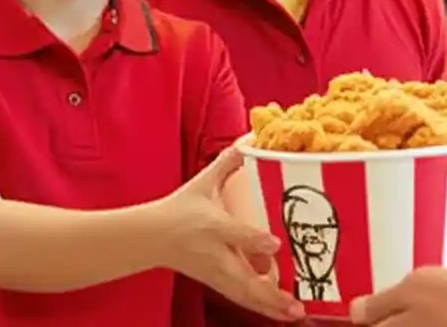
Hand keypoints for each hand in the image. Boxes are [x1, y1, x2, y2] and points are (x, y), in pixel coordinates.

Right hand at [159, 147, 303, 321]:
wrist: (150, 238)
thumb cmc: (180, 209)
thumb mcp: (202, 182)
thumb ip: (228, 162)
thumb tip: (250, 138)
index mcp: (211, 225)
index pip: (233, 234)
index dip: (253, 241)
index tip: (275, 245)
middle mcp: (215, 253)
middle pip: (243, 278)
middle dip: (270, 293)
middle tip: (296, 304)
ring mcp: (215, 273)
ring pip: (244, 294)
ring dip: (270, 306)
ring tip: (295, 314)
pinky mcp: (216, 284)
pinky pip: (241, 299)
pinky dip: (262, 307)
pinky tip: (282, 312)